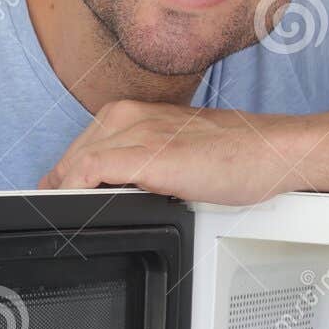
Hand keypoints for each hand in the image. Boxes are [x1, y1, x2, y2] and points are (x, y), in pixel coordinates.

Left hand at [38, 99, 312, 204]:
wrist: (267, 152)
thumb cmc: (232, 157)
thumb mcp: (170, 155)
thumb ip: (136, 164)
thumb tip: (109, 189)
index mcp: (131, 112)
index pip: (79, 147)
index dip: (64, 178)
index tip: (61, 200)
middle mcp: (129, 116)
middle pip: (72, 155)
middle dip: (61, 187)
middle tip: (61, 214)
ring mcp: (136, 132)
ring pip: (76, 162)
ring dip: (65, 191)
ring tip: (68, 216)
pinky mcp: (146, 153)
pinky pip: (90, 170)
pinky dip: (76, 191)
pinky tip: (79, 208)